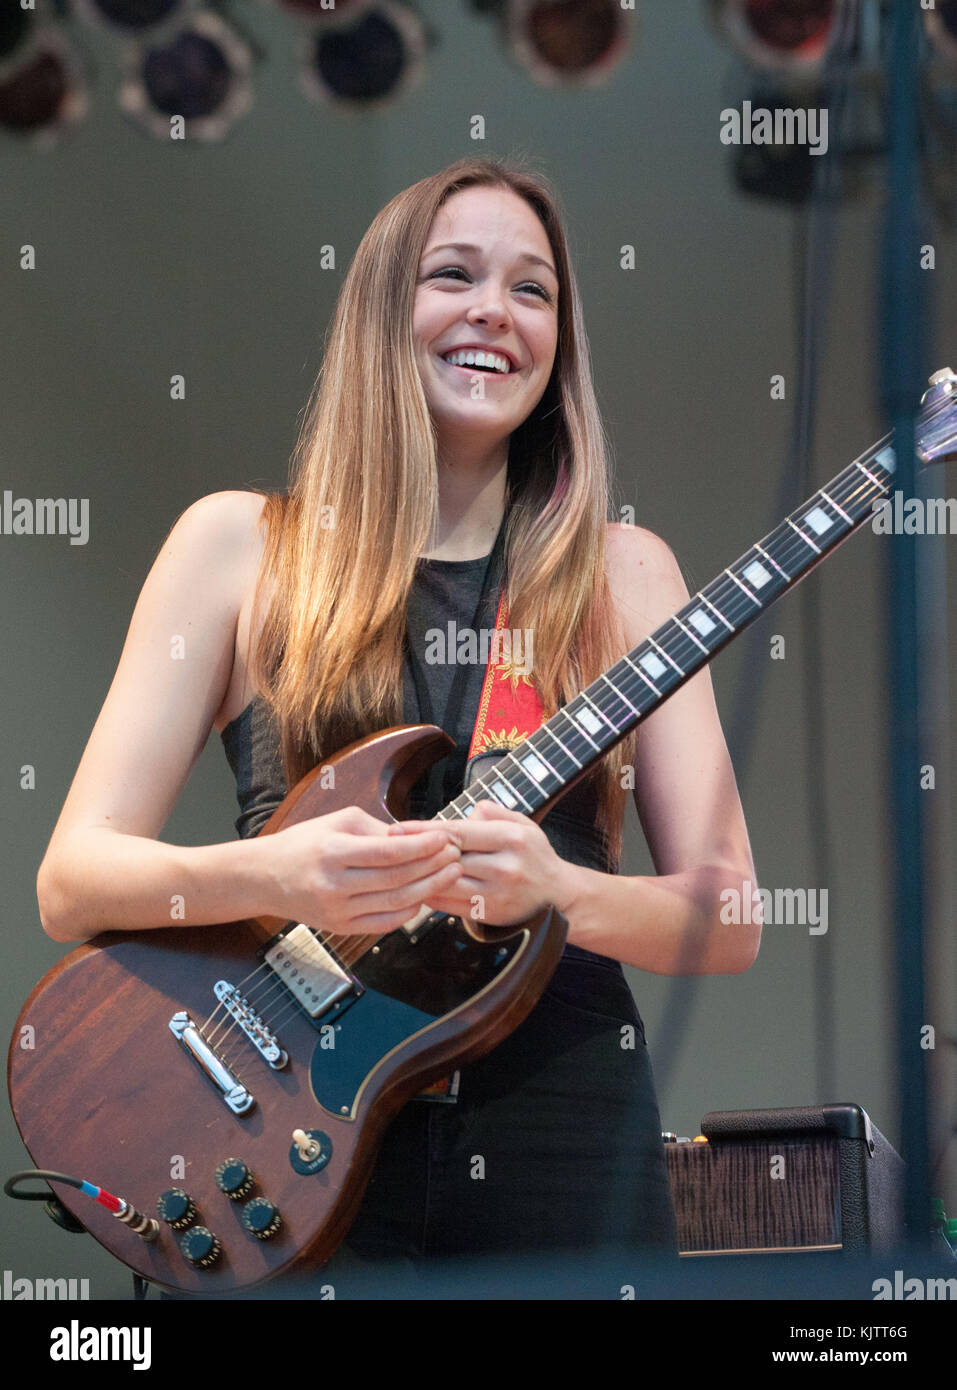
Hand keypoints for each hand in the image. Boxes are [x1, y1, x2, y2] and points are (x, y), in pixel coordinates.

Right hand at [260, 805, 462, 934]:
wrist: (265, 878)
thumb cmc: (303, 843)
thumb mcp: (338, 822)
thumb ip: (378, 831)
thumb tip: (417, 837)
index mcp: (333, 853)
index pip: (389, 853)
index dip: (422, 847)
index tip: (445, 838)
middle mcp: (334, 885)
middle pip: (396, 880)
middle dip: (432, 867)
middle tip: (456, 855)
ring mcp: (337, 911)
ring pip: (395, 904)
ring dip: (428, 889)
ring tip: (451, 874)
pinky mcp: (340, 928)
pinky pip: (384, 924)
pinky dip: (408, 912)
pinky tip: (425, 897)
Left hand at [387, 799, 580, 927]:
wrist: (558, 896)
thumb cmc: (534, 855)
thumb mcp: (523, 823)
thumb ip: (493, 812)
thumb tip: (466, 812)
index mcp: (510, 838)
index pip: (458, 832)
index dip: (424, 830)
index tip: (397, 827)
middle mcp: (504, 866)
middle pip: (448, 858)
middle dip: (415, 852)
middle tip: (385, 846)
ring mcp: (496, 894)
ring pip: (445, 884)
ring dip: (418, 875)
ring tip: (394, 867)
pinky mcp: (488, 914)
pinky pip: (449, 904)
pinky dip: (429, 894)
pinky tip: (413, 886)